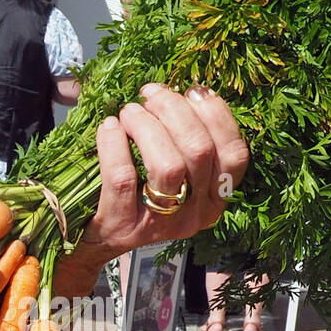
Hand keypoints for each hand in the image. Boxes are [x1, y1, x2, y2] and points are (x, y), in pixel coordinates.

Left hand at [54, 83, 248, 296]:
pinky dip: (114, 144)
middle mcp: (196, 215)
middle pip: (200, 151)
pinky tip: (108, 127)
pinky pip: (124, 177)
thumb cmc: (137, 192)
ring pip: (168, 165)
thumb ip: (184, 141)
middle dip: (174, 110)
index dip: (217, 115)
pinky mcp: (124, 226)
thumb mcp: (172, 173)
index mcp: (215, 198)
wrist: (95, 240)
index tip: (192, 90)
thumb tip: (183, 93)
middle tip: (149, 94)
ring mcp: (161, 224)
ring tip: (129, 111)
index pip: (235, 154)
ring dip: (147, 126)